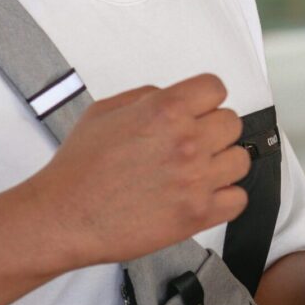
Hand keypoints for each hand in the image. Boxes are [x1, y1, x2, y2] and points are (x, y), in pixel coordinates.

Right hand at [22, 74, 249, 270]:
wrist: (64, 216)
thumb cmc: (78, 167)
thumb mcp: (106, 111)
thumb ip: (148, 97)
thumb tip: (175, 98)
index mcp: (165, 110)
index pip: (215, 88)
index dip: (205, 99)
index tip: (197, 110)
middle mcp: (187, 141)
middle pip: (232, 123)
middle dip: (212, 130)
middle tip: (192, 143)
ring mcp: (196, 179)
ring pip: (240, 160)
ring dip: (222, 163)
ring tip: (198, 171)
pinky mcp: (198, 214)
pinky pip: (239, 199)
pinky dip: (225, 198)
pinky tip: (203, 195)